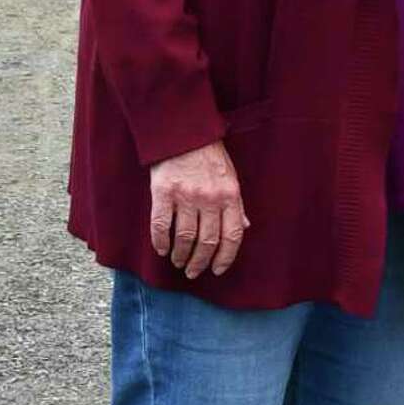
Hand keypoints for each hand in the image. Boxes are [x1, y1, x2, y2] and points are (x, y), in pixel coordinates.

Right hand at [148, 140, 248, 279]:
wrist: (184, 132)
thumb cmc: (210, 156)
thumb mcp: (231, 178)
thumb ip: (235, 205)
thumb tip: (243, 228)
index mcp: (230, 195)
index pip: (232, 235)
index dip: (225, 257)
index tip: (217, 270)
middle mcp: (210, 198)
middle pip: (207, 241)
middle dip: (200, 262)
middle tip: (193, 272)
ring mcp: (186, 196)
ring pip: (184, 237)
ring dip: (181, 255)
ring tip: (178, 262)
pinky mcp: (164, 192)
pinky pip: (161, 225)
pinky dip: (160, 242)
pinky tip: (162, 249)